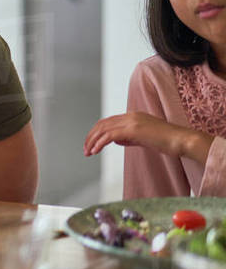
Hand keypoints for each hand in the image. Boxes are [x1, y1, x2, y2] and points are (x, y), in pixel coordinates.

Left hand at [83, 112, 204, 159]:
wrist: (182, 140)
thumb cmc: (167, 142)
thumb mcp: (144, 138)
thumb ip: (129, 138)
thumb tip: (116, 140)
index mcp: (133, 116)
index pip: (108, 122)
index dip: (97, 133)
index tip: (91, 144)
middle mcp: (130, 116)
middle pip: (102, 124)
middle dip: (91, 137)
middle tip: (85, 150)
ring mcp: (131, 121)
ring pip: (103, 129)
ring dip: (93, 141)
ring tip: (88, 152)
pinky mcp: (133, 129)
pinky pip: (110, 135)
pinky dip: (100, 143)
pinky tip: (95, 151)